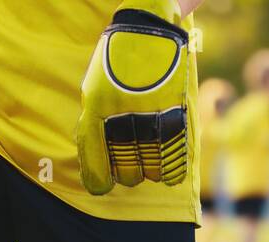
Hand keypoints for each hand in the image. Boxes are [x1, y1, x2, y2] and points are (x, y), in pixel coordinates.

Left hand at [77, 0, 191, 195]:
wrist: (148, 27)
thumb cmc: (116, 61)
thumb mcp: (94, 88)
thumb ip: (92, 121)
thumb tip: (95, 155)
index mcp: (98, 107)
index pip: (95, 157)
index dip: (97, 179)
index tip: (101, 187)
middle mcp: (124, 113)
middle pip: (125, 166)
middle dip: (126, 175)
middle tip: (127, 171)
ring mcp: (153, 112)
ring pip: (151, 164)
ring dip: (148, 173)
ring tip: (146, 169)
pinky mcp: (175, 108)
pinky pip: (174, 150)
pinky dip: (171, 167)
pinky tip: (167, 174)